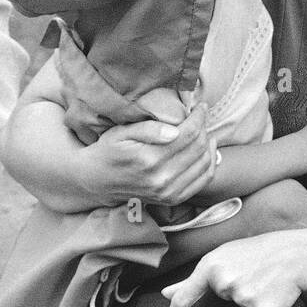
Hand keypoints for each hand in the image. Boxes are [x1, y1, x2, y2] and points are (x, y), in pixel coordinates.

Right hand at [81, 103, 215, 206]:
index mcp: (149, 159)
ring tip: (203, 131)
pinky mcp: (173, 199)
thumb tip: (175, 130)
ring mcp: (169, 192)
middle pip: (198, 147)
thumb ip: (148, 129)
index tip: (201, 107)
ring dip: (209, 144)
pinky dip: (210, 163)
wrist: (96, 182)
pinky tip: (207, 150)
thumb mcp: (121, 133)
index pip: (188, 134)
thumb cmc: (108, 152)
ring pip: (204, 163)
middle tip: (201, 117)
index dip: (199, 117)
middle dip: (204, 128)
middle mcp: (162, 178)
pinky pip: (204, 180)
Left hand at [162, 232, 302, 306]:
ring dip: (252, 298)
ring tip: (266, 279)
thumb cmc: (260, 252)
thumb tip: (166, 293)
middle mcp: (224, 282)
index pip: (186, 294)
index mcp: (212, 266)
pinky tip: (274, 291)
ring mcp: (243, 297)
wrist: (297, 255)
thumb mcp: (225, 256)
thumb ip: (193, 280)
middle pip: (223, 298)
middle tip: (253, 272)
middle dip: (236, 288)